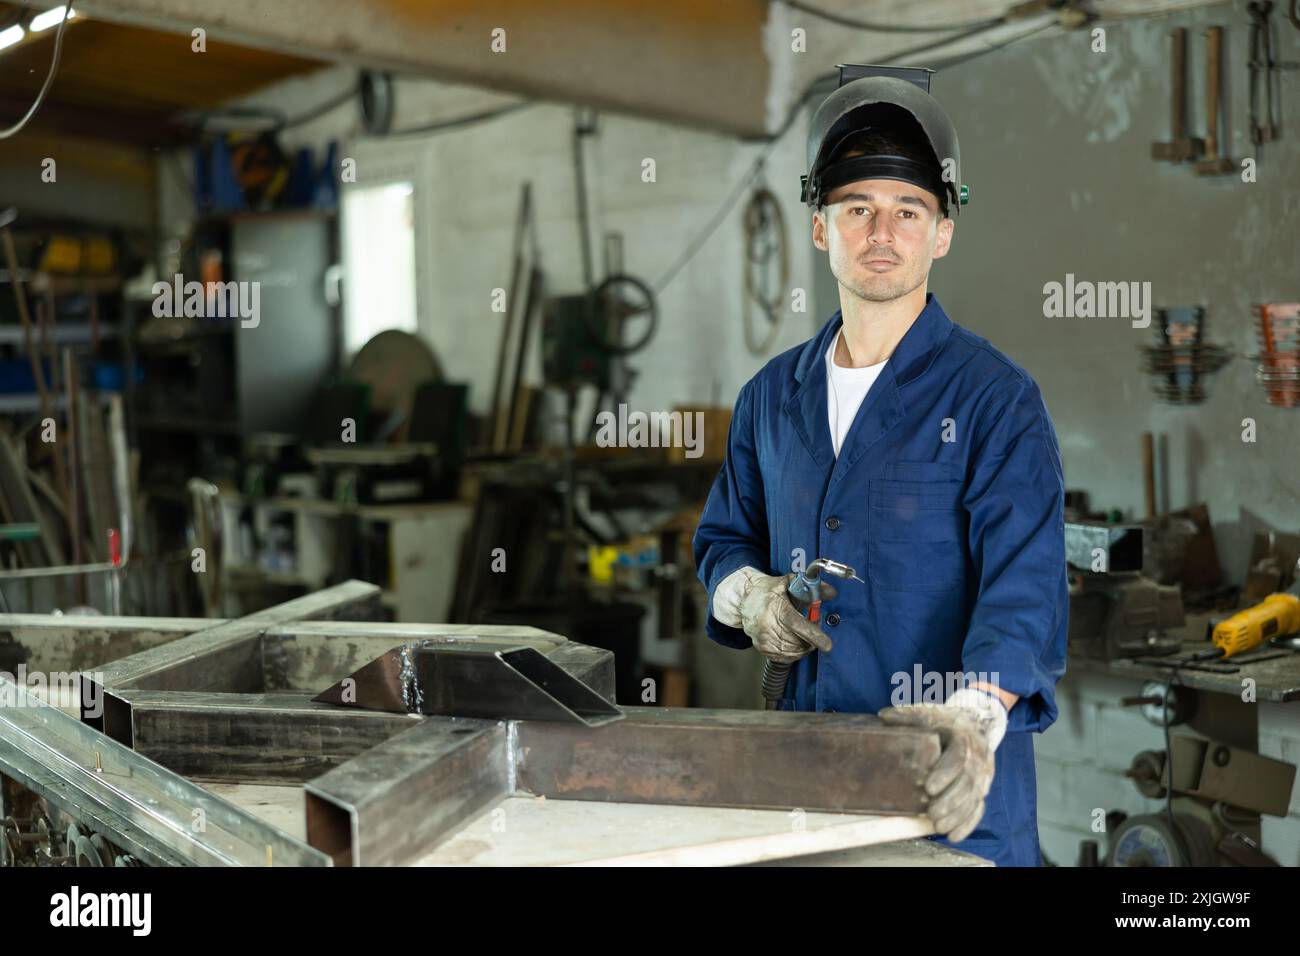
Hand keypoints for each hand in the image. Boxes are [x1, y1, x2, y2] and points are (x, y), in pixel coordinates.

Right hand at [737, 571, 833, 662]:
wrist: (744, 600)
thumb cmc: (769, 591)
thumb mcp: (790, 583)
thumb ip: (813, 587)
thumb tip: (832, 592)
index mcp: (775, 606)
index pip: (795, 623)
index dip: (812, 634)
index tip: (827, 644)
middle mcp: (767, 624)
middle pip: (797, 640)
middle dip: (812, 638)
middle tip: (813, 625)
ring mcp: (763, 638)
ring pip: (794, 651)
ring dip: (805, 645)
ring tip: (803, 632)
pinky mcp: (762, 648)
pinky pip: (786, 657)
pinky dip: (796, 652)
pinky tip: (795, 641)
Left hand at [877, 689, 1005, 841]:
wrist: (974, 723)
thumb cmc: (946, 721)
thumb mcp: (929, 714)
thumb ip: (908, 716)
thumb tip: (883, 716)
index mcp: (963, 737)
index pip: (958, 757)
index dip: (945, 773)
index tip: (928, 788)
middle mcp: (977, 757)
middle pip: (967, 782)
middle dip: (950, 801)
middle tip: (932, 814)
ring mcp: (983, 774)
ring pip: (973, 798)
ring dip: (957, 816)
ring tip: (939, 827)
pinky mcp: (983, 788)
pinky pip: (978, 808)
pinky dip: (967, 824)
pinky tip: (953, 835)